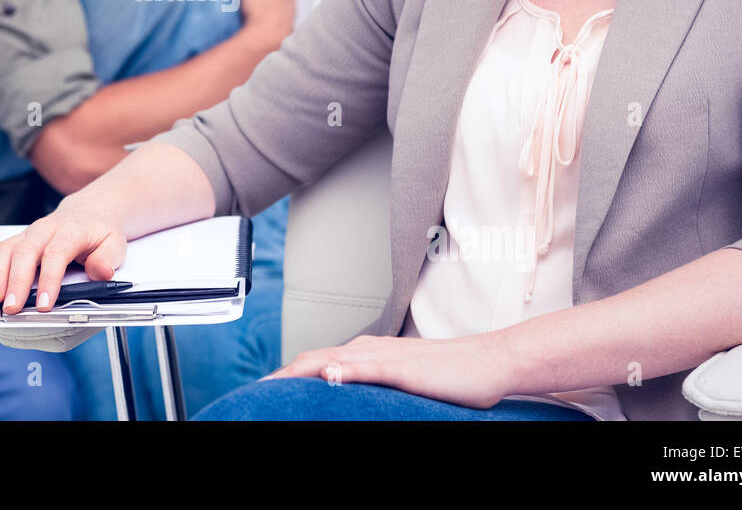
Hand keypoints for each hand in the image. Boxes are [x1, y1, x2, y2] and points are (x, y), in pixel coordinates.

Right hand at [0, 195, 127, 313]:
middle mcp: (45, 228)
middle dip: (17, 281)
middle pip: (26, 251)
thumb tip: (101, 272)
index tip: (45, 304)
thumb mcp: (114, 244)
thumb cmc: (100, 233)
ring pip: (7, 249)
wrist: (87, 212)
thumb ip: (107, 259)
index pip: (57, 253)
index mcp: (71, 229)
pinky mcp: (17, 240)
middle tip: (11, 307)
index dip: (50, 279)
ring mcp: (28, 233)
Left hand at [262, 332, 514, 409]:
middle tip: (255, 392)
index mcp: (365, 351)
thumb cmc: (447, 374)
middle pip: (312, 358)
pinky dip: (347, 370)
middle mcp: (368, 348)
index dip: (285, 374)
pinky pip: (371, 368)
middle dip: (282, 375)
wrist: (487, 361)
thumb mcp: (399, 380)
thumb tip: (342, 393)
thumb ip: (370, 383)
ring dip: (301, 371)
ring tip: (274, 385)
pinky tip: (331, 375)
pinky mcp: (405, 368)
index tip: (262, 390)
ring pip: (333, 359)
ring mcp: (385, 356)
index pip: (314, 361)